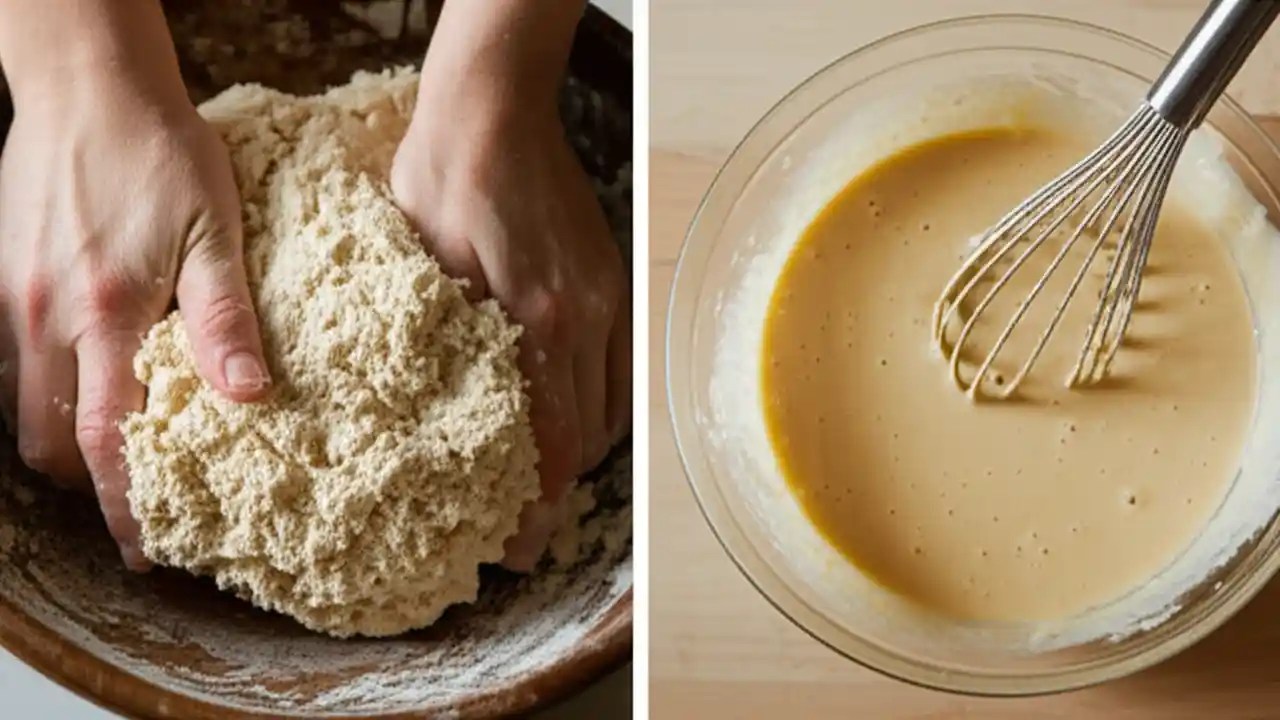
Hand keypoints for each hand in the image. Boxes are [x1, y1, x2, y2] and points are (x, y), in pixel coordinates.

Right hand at [0, 76, 271, 569]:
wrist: (87, 86)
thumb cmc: (160, 152)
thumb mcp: (215, 229)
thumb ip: (226, 315)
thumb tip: (250, 395)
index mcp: (106, 314)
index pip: (108, 439)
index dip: (125, 503)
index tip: (146, 548)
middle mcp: (47, 318)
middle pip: (51, 442)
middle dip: (90, 486)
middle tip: (138, 506)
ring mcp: (15, 301)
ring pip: (23, 411)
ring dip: (66, 443)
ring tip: (118, 458)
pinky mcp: (7, 280)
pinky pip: (13, 366)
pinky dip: (46, 396)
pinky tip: (89, 389)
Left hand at [392, 65, 630, 571]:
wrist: (494, 112)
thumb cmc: (441, 179)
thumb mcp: (417, 266)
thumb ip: (438, 341)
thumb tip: (431, 413)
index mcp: (534, 321)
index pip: (550, 443)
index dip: (536, 505)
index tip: (519, 545)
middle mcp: (581, 319)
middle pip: (585, 438)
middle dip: (555, 489)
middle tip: (519, 519)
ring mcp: (605, 300)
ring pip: (608, 410)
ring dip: (577, 450)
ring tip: (540, 470)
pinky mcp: (611, 282)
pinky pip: (620, 369)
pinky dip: (599, 405)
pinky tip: (569, 408)